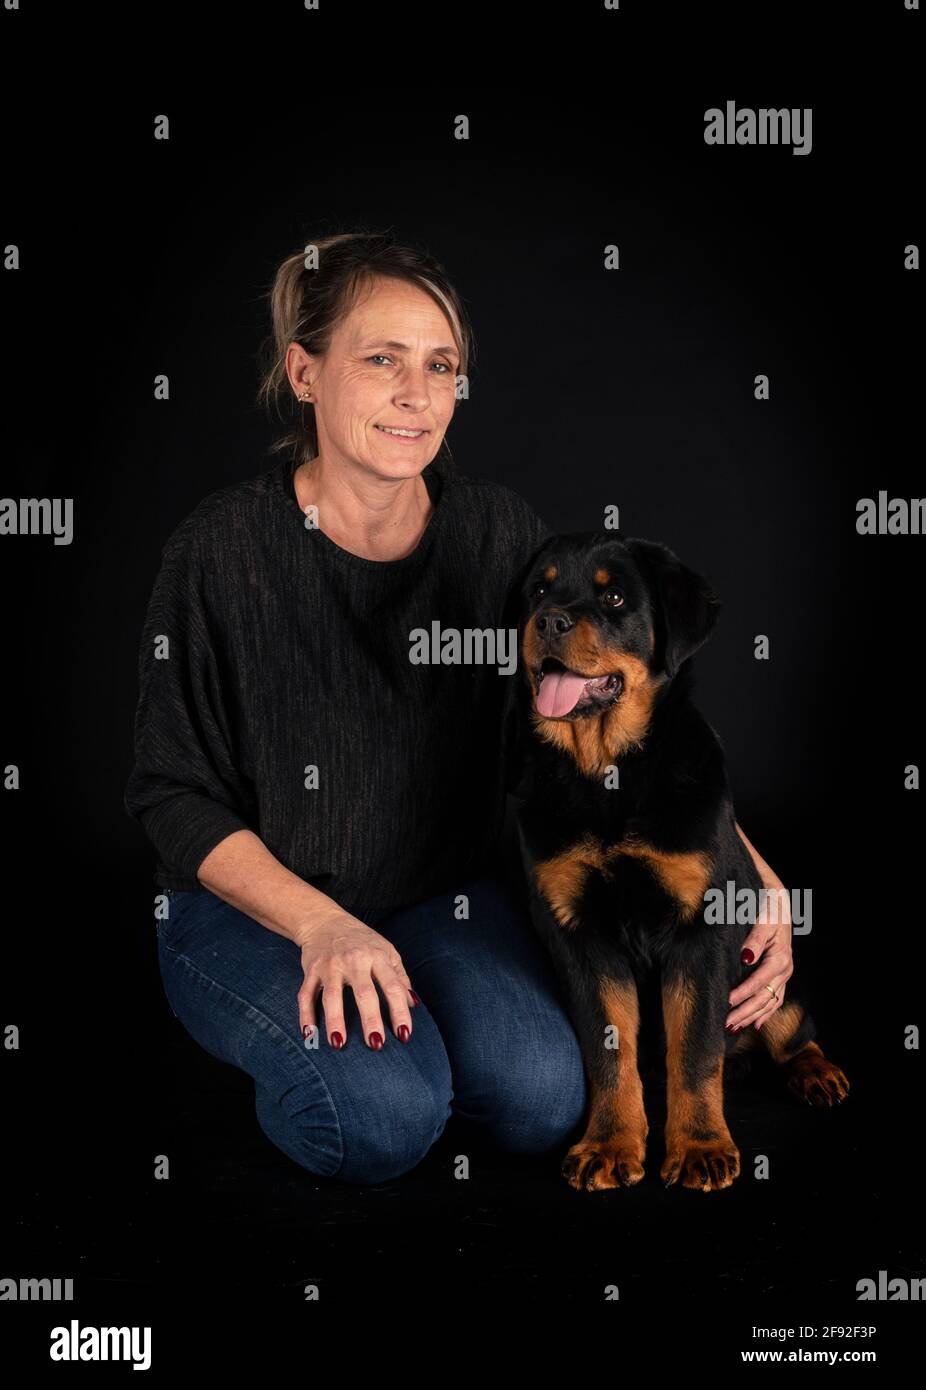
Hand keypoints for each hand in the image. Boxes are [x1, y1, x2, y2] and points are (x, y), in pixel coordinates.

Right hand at [295, 907, 417, 1049]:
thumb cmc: (361, 940)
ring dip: (335, 1020)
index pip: (392, 987)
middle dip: (370, 1019)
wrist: (325, 920)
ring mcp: (330, 965)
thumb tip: (413, 1004)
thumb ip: (399, 977)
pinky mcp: (311, 970)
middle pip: (364, 992)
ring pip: (332, 995)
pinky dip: (305, 1014)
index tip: (404, 1035)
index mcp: (377, 956)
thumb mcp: (386, 951)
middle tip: (375, 1044)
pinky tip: (308, 1034)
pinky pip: (306, 995)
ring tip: (338, 1044)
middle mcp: (354, 960)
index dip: (400, 1012)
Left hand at [726, 886, 793, 1030]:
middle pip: (764, 998)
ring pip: (769, 1002)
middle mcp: (785, 970)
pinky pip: (774, 1000)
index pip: (759, 981)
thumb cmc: (768, 910)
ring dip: (751, 1017)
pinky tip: (755, 1024)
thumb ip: (755, 940)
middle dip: (745, 1012)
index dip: (743, 994)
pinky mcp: (780, 977)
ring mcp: (784, 976)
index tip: (727, 1002)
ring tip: (733, 1028)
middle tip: (726, 1024)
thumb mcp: (763, 920)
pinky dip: (765, 1014)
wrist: (778, 903)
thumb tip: (746, 957)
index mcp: (781, 958)